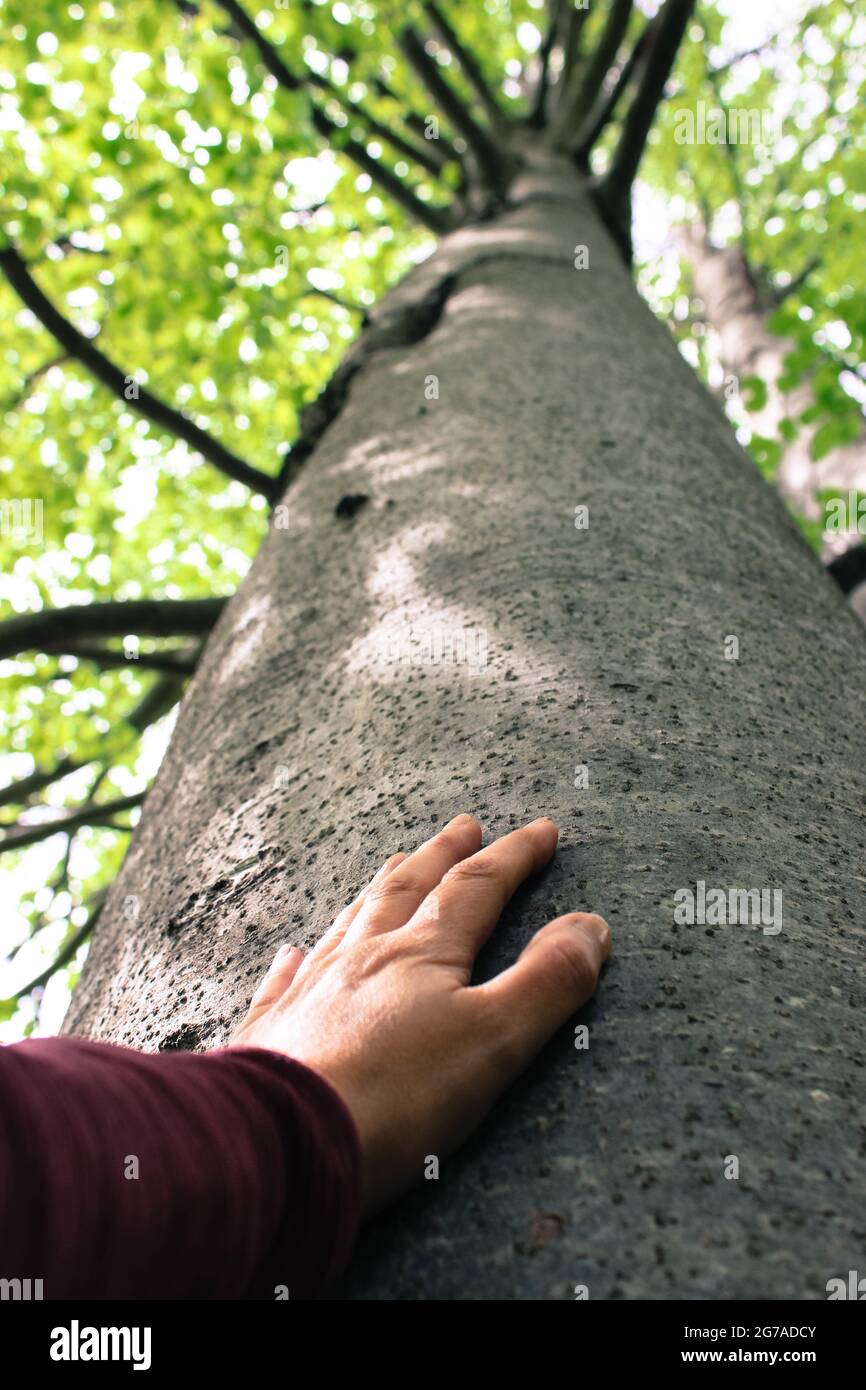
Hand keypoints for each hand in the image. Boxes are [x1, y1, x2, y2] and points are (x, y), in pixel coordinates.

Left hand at [230, 814, 610, 1216]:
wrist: (280, 1143)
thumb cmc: (394, 1098)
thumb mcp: (494, 1040)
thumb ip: (547, 981)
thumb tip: (590, 926)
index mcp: (420, 954)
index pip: (477, 888)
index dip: (514, 857)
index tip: (541, 831)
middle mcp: (361, 958)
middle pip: (408, 889)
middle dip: (442, 854)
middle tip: (463, 826)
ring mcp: (309, 993)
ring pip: (350, 923)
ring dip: (379, 890)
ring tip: (393, 867)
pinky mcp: (270, 1036)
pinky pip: (284, 982)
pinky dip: (295, 962)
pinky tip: (291, 954)